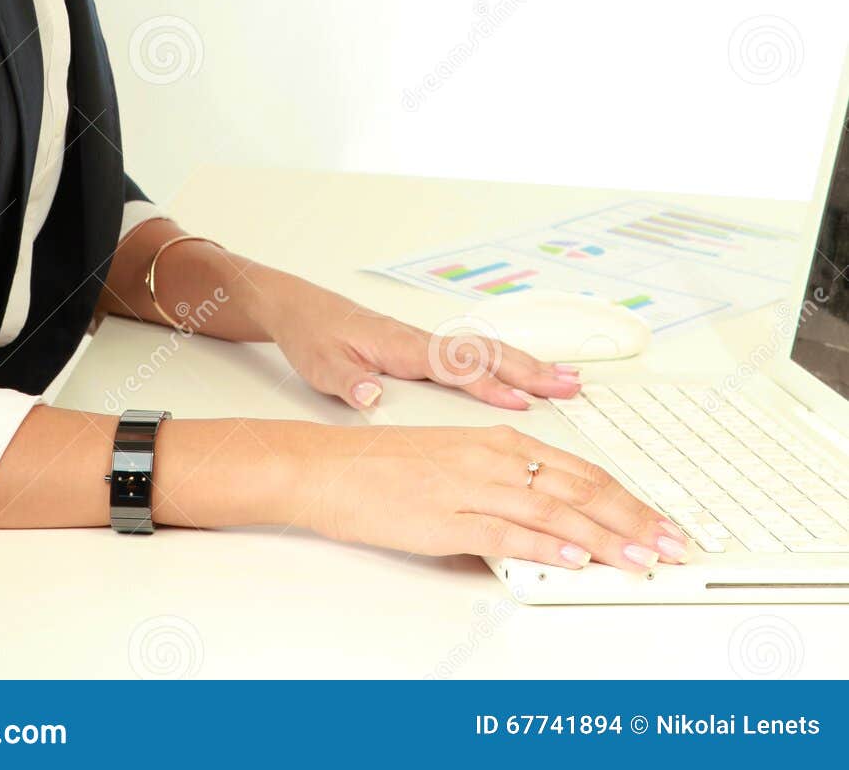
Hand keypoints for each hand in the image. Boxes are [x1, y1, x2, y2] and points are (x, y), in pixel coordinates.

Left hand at [256, 271, 583, 410]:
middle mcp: (423, 341)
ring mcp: (429, 343)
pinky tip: (531, 373)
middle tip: (571, 387)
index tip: (521, 403)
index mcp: (402, 347)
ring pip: (489, 352)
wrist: (304, 309)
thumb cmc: (315, 335)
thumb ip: (347, 382)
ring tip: (570, 381)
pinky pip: (479, 355)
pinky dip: (510, 363)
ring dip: (530, 366)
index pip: (455, 367)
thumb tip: (369, 396)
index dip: (488, 386)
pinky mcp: (428, 349)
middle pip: (487, 355)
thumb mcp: (321, 364)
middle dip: (531, 371)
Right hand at [302, 421, 687, 569]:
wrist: (329, 466)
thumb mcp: (457, 461)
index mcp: (499, 441)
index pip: (580, 471)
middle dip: (632, 519)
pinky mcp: (448, 518)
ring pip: (555, 512)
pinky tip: (574, 559)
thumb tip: (552, 517)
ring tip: (641, 557)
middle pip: (579, 489)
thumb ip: (505, 483)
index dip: (626, 499)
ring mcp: (472, 487)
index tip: (659, 521)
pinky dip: (547, 547)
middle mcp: (494, 458)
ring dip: (605, 538)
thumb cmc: (385, 466)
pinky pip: (508, 533)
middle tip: (671, 543)